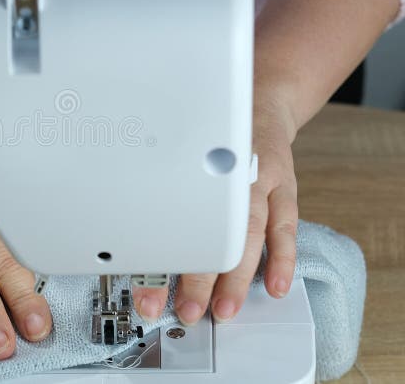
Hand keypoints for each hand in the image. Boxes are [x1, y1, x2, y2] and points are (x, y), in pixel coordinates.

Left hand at [132, 93, 298, 324]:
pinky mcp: (285, 188)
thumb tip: (129, 237)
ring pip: (250, 231)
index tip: (147, 287)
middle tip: (187, 309)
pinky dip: (282, 259)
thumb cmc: (215, 137)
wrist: (261, 104)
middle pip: (213, 228)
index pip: (173, 215)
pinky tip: (274, 286)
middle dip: (200, 274)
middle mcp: (228, 172)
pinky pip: (285, 226)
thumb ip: (164, 187)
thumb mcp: (181, 150)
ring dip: (237, 275)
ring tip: (225, 308)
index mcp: (194, 164)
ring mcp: (260, 179)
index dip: (160, 253)